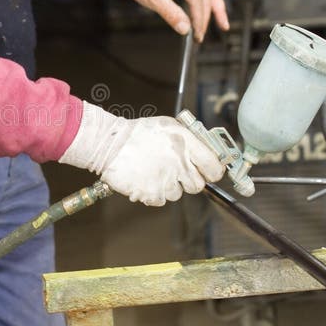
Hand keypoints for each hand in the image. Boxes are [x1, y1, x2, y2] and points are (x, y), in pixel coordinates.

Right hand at [59, 102, 223, 205]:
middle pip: (198, 185)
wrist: (110, 144)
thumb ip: (191, 140)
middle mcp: (180, 164)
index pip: (215, 168)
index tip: (208, 171)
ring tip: (154, 171)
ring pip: (178, 193)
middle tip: (176, 171)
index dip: (213, 171)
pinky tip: (144, 178)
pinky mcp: (153, 194)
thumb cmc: (140, 133)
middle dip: (189, 180)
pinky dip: (153, 192)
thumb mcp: (170, 126)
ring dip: (168, 186)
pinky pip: (161, 199)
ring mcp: (167, 181)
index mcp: (187, 145)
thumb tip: (209, 152)